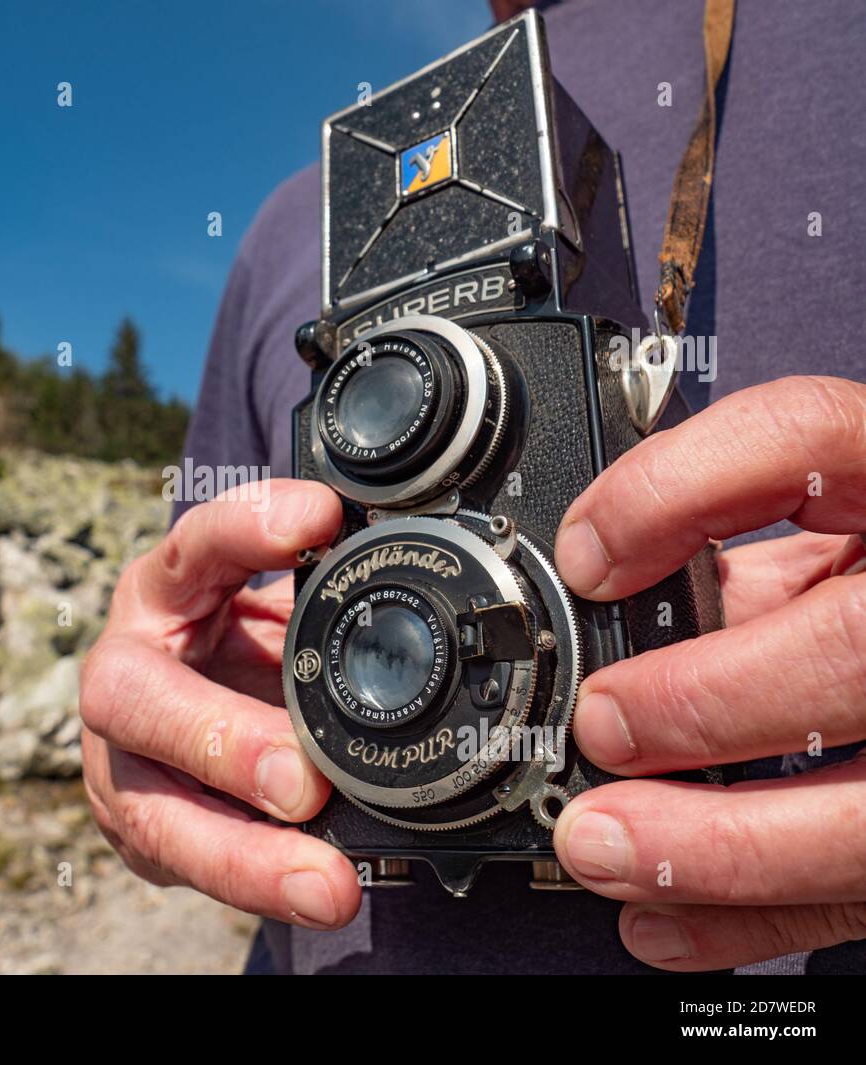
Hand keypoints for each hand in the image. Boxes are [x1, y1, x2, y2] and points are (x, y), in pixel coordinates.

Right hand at [79, 480, 362, 929]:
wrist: (194, 701)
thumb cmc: (236, 645)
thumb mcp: (272, 605)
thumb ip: (318, 592)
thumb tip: (411, 559)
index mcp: (166, 591)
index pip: (194, 545)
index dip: (246, 529)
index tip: (319, 518)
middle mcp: (129, 669)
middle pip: (137, 697)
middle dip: (221, 740)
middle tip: (304, 782)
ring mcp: (123, 759)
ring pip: (157, 810)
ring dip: (242, 853)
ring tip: (326, 883)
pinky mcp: (142, 827)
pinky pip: (188, 864)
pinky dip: (253, 880)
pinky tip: (310, 893)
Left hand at [551, 376, 865, 970]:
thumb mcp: (832, 529)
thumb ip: (745, 551)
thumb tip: (601, 588)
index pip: (807, 439)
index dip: (679, 492)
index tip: (586, 556)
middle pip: (857, 648)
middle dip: (708, 700)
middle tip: (601, 725)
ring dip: (721, 846)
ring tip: (602, 843)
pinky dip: (755, 918)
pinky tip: (662, 916)